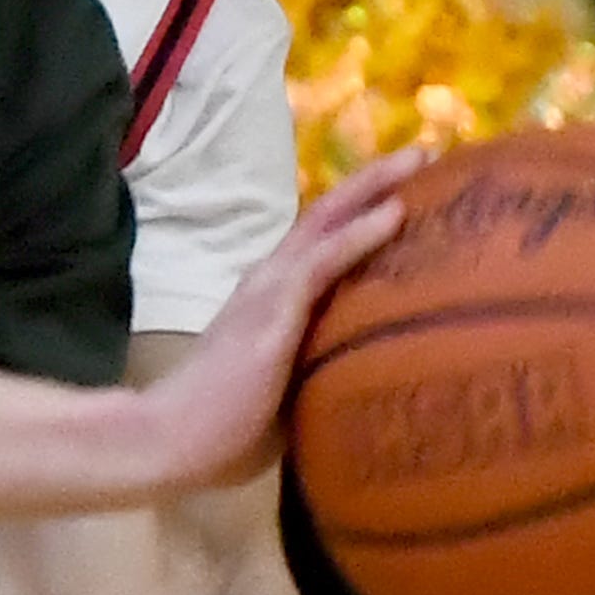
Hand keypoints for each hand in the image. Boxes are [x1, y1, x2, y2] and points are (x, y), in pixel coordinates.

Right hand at [136, 149, 427, 490]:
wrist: (172, 440)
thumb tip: (371, 393)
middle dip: (373, 182)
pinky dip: (360, 233)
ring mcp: (269, 289)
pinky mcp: (274, 308)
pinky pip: (324, 259)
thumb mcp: (289, 397)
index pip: (322, 244)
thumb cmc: (225, 432)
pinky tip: (394, 212)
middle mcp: (270, 280)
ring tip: (417, 160)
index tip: (407, 193)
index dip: (360, 214)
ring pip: (327, 221)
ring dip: (372, 188)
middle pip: (328, 215)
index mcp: (273, 300)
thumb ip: (321, 377)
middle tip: (422, 154)